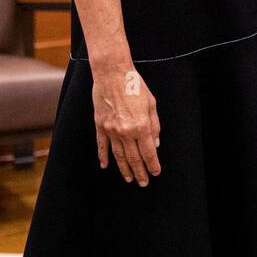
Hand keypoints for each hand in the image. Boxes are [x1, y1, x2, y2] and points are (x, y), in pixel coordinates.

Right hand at [91, 64, 161, 184]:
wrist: (112, 74)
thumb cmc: (135, 86)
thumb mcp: (151, 104)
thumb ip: (155, 126)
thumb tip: (156, 144)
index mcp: (141, 126)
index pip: (148, 152)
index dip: (153, 164)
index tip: (156, 172)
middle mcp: (126, 131)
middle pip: (134, 157)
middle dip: (140, 171)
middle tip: (143, 182)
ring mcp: (111, 130)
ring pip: (118, 155)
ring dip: (124, 168)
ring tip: (129, 178)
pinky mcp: (100, 125)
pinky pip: (102, 145)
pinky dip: (103, 157)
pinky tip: (105, 166)